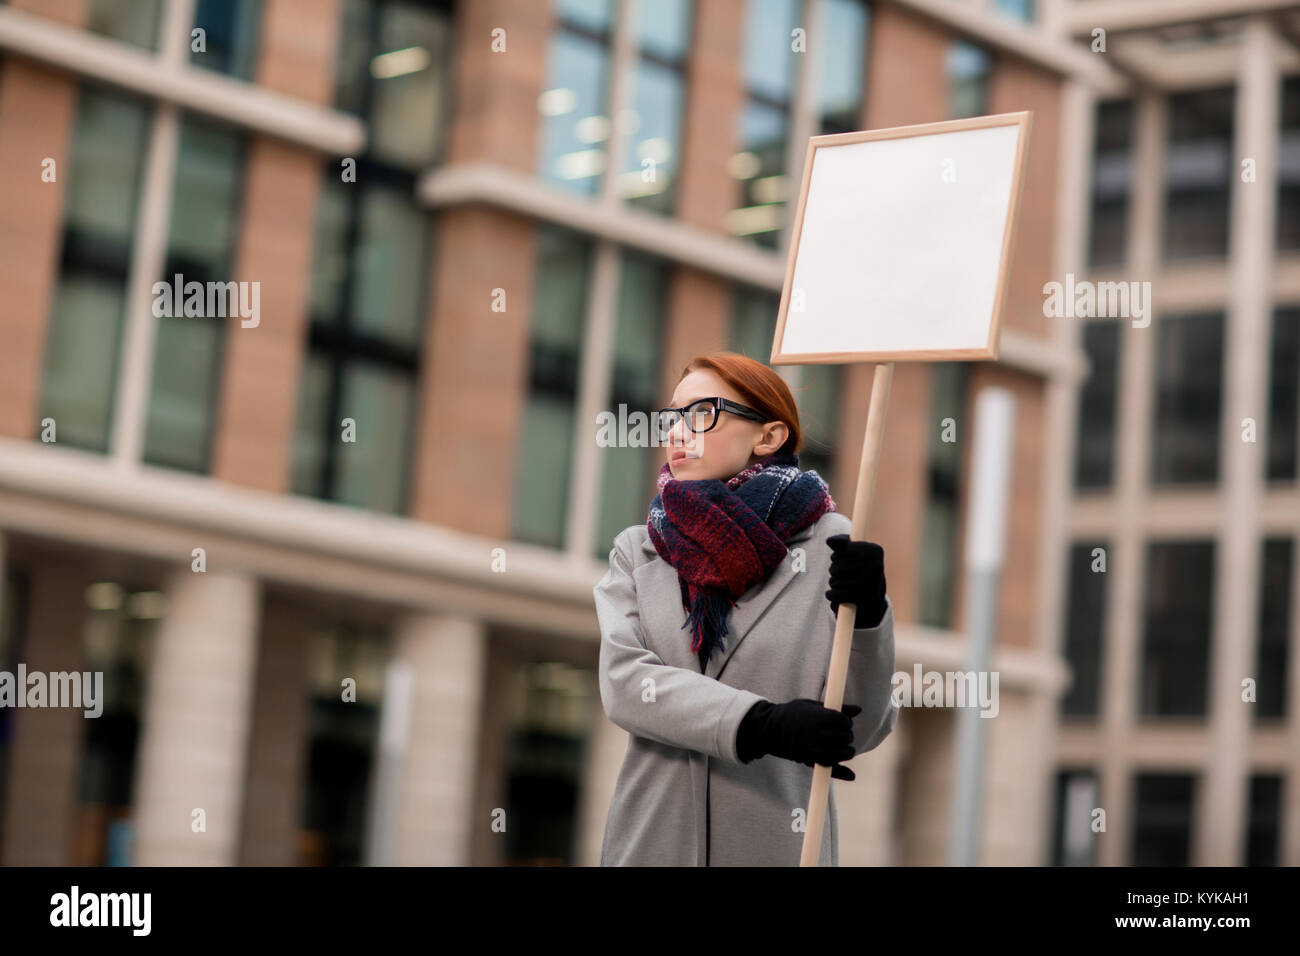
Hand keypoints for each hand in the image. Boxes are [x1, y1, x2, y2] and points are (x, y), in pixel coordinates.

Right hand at [736, 699, 860, 779]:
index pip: (842, 720)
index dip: (846, 721)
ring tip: (844, 747)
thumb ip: (836, 709)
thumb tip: (859, 710)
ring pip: (841, 753)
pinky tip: (851, 774)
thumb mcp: (812, 706)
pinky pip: (830, 767)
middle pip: (843, 736)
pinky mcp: (808, 760)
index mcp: (814, 717)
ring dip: (847, 751)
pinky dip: (842, 772)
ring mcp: (810, 748)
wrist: (770, 729)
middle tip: (842, 732)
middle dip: (847, 734)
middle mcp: (813, 733)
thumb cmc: (793, 714)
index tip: (842, 721)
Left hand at [825, 534, 886, 628]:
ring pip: (836, 581)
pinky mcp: (864, 601)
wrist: (876, 596)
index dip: (836, 556)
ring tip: (836, 583)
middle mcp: (876, 566)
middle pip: (838, 566)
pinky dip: (831, 595)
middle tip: (835, 572)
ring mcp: (871, 585)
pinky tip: (832, 593)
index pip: (843, 550)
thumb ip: (841, 542)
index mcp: (875, 551)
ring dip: (832, 582)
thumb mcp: (855, 551)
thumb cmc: (861, 568)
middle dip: (833, 569)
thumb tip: (829, 540)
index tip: (837, 559)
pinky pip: (838, 595)